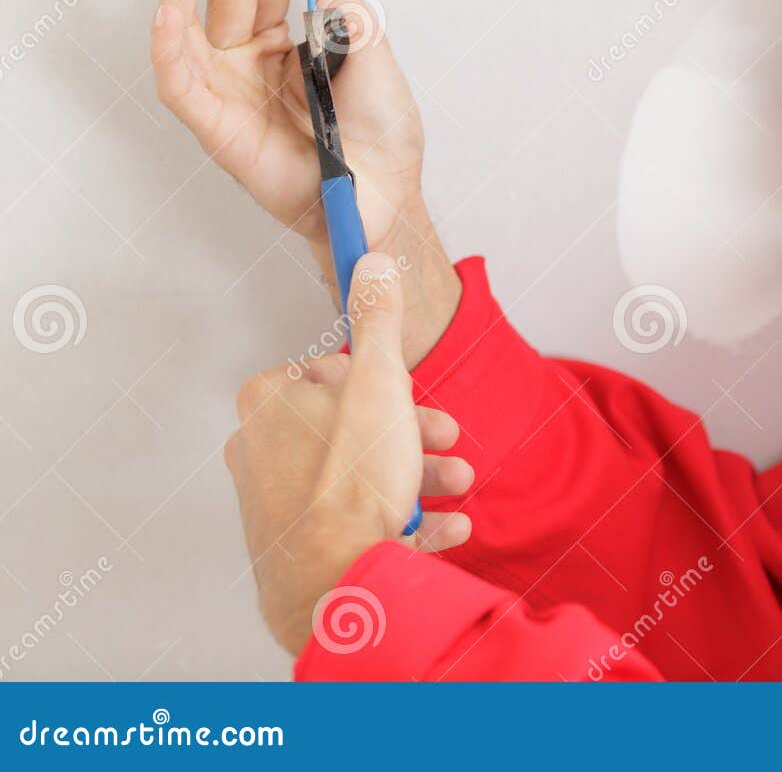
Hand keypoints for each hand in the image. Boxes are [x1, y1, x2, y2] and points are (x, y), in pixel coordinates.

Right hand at [151, 0, 460, 362]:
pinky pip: (177, 78)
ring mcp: (232, 86)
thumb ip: (343, 4)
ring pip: (196, 18)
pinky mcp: (213, 121)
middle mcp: (255, 58)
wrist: (386, 194)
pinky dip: (167, 43)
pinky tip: (172, 8)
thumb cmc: (382, 134)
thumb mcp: (373, 54)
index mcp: (292, 43)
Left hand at [224, 252, 472, 654]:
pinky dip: (405, 520)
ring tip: (455, 484)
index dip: (381, 381)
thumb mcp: (380, 381)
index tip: (407, 392)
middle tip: (443, 438)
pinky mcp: (298, 550)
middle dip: (413, 432)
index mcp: (267, 404)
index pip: (330, 370)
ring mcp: (277, 506)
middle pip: (353, 425)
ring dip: (419, 475)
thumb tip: (371, 261)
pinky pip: (359, 523)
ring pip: (361, 474)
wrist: (336, 585)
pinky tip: (441, 525)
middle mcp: (260, 452)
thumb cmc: (350, 484)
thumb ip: (379, 320)